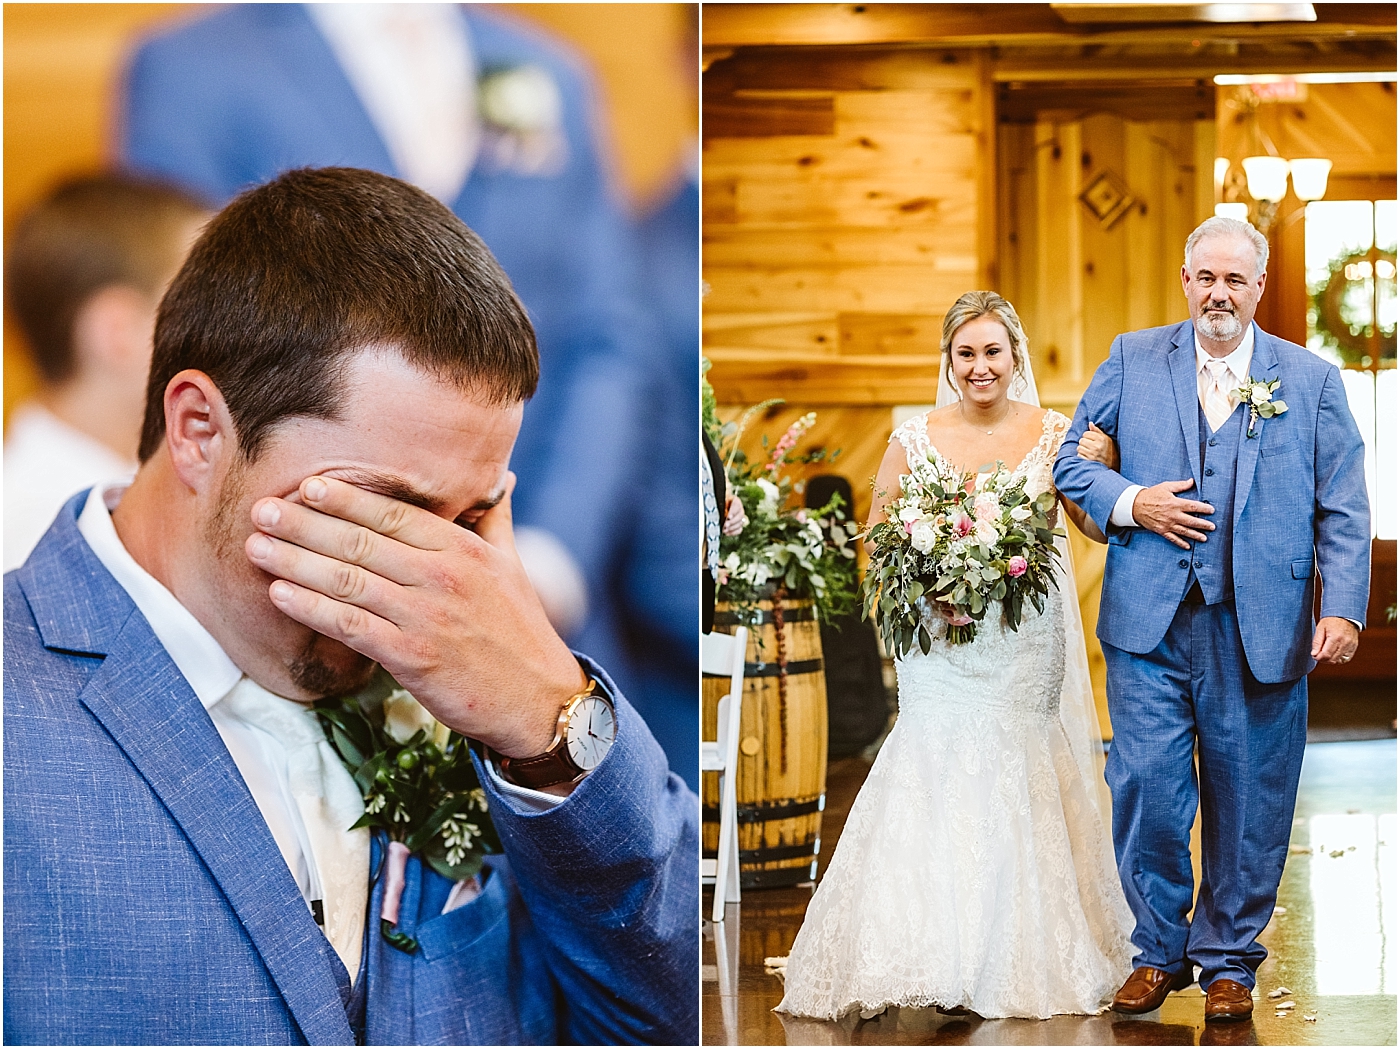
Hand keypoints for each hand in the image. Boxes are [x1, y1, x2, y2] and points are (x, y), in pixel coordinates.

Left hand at [245, 474, 586, 757]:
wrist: (539, 699)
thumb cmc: (522, 632)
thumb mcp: (512, 566)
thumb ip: (495, 519)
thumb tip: (501, 476)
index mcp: (464, 549)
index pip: (393, 515)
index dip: (345, 499)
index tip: (305, 486)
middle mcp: (443, 575)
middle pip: (360, 541)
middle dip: (304, 524)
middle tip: (262, 509)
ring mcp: (426, 616)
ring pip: (347, 580)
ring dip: (295, 562)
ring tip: (257, 547)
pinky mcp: (412, 657)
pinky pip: (350, 626)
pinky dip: (311, 608)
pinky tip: (280, 595)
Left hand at [1077, 422, 1119, 470]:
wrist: (1114, 465)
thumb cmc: (1110, 451)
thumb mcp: (1107, 439)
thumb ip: (1098, 431)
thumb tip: (1090, 423)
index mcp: (1101, 439)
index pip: (1086, 433)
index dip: (1087, 436)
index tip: (1091, 440)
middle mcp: (1096, 446)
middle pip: (1081, 440)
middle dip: (1084, 443)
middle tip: (1090, 446)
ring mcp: (1092, 454)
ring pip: (1079, 448)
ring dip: (1082, 450)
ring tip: (1089, 452)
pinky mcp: (1088, 461)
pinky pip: (1079, 456)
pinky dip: (1082, 456)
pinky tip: (1088, 457)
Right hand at [1131, 480, 1215, 549]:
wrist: (1134, 505)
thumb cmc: (1151, 495)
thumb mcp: (1165, 487)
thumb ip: (1180, 485)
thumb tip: (1192, 481)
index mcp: (1175, 503)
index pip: (1193, 507)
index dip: (1204, 509)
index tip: (1212, 510)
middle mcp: (1172, 515)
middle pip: (1192, 521)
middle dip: (1203, 525)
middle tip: (1213, 527)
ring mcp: (1167, 524)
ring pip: (1184, 531)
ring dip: (1195, 535)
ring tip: (1205, 538)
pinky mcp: (1161, 530)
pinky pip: (1173, 538)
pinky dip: (1180, 543)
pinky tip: (1188, 546)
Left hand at [1312, 617, 1359, 663]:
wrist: (1346, 615)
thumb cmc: (1332, 621)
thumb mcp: (1320, 628)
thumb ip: (1317, 642)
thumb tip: (1314, 654)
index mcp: (1336, 637)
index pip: (1326, 655)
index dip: (1318, 658)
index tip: (1314, 655)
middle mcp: (1345, 643)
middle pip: (1332, 660)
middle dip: (1323, 660)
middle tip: (1318, 654)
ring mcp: (1351, 646)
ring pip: (1339, 661)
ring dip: (1331, 660)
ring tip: (1326, 653)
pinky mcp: (1354, 648)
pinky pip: (1346, 659)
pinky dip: (1338, 659)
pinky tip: (1333, 654)